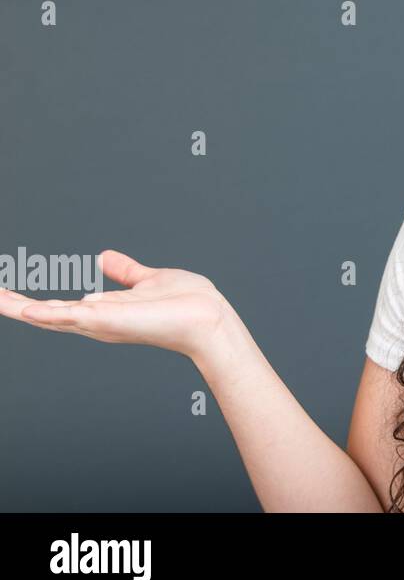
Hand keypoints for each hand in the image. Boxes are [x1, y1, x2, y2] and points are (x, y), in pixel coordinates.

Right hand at [0, 249, 232, 360]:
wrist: (208, 318)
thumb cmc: (186, 303)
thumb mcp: (147, 279)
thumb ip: (125, 271)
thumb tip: (103, 257)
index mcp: (102, 310)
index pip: (57, 307)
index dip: (30, 301)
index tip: (5, 292)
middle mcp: (95, 320)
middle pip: (43, 313)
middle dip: (13, 305)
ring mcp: (99, 322)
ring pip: (48, 315)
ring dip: (17, 307)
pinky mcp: (107, 320)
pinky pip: (70, 317)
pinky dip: (45, 313)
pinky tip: (23, 308)